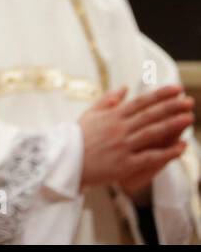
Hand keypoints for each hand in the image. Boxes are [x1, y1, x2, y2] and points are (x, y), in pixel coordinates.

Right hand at [79, 85, 193, 192]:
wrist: (64, 161)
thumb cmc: (76, 137)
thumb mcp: (89, 114)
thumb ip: (108, 100)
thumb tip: (124, 88)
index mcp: (111, 116)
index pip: (140, 102)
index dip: (159, 95)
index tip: (176, 89)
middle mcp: (118, 129)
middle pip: (149, 116)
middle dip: (171, 107)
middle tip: (189, 101)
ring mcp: (122, 146)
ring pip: (152, 133)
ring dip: (172, 125)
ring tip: (189, 118)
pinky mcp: (124, 164)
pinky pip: (149, 157)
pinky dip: (166, 153)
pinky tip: (180, 148)